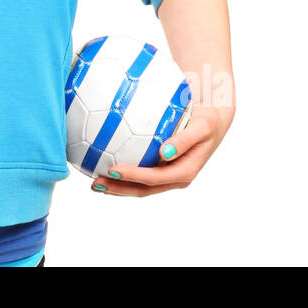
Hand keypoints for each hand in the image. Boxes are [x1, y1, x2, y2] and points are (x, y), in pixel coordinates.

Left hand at [95, 103, 234, 195]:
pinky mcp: (160, 167)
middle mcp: (174, 177)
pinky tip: (102, 161)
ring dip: (117, 186)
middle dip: (119, 189)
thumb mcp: (202, 126)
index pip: (154, 178)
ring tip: (94, 181)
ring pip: (138, 185)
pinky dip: (121, 172)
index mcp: (185, 171)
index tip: (112, 169)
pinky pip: (139, 171)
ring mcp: (166, 174)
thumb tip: (165, 152)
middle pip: (143, 189)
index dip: (133, 177)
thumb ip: (185, 140)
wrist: (213, 118)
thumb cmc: (207, 119)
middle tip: (95, 183)